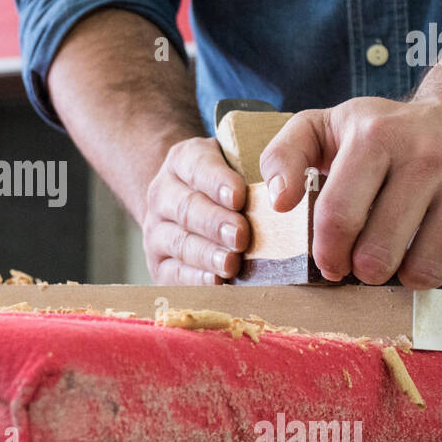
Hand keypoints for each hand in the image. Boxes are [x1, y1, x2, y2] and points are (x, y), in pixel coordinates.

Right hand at [142, 136, 249, 283]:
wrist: (192, 206)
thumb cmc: (227, 187)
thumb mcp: (238, 165)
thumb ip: (259, 170)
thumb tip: (285, 190)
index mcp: (183, 160)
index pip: (196, 166)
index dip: (217, 182)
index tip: (240, 197)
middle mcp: (163, 193)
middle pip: (186, 208)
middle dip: (215, 223)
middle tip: (241, 236)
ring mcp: (156, 229)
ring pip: (179, 242)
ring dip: (207, 254)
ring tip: (231, 264)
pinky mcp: (158, 263)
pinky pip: (173, 273)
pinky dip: (194, 279)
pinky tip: (215, 281)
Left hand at [258, 95, 441, 288]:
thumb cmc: (384, 133)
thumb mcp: (325, 127)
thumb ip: (283, 157)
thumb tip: (279, 203)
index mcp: (377, 136)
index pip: (339, 219)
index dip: (327, 256)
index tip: (331, 263)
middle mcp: (430, 154)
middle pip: (380, 256)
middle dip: (364, 271)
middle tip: (368, 260)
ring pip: (426, 272)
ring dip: (406, 277)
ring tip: (403, 254)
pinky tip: (441, 249)